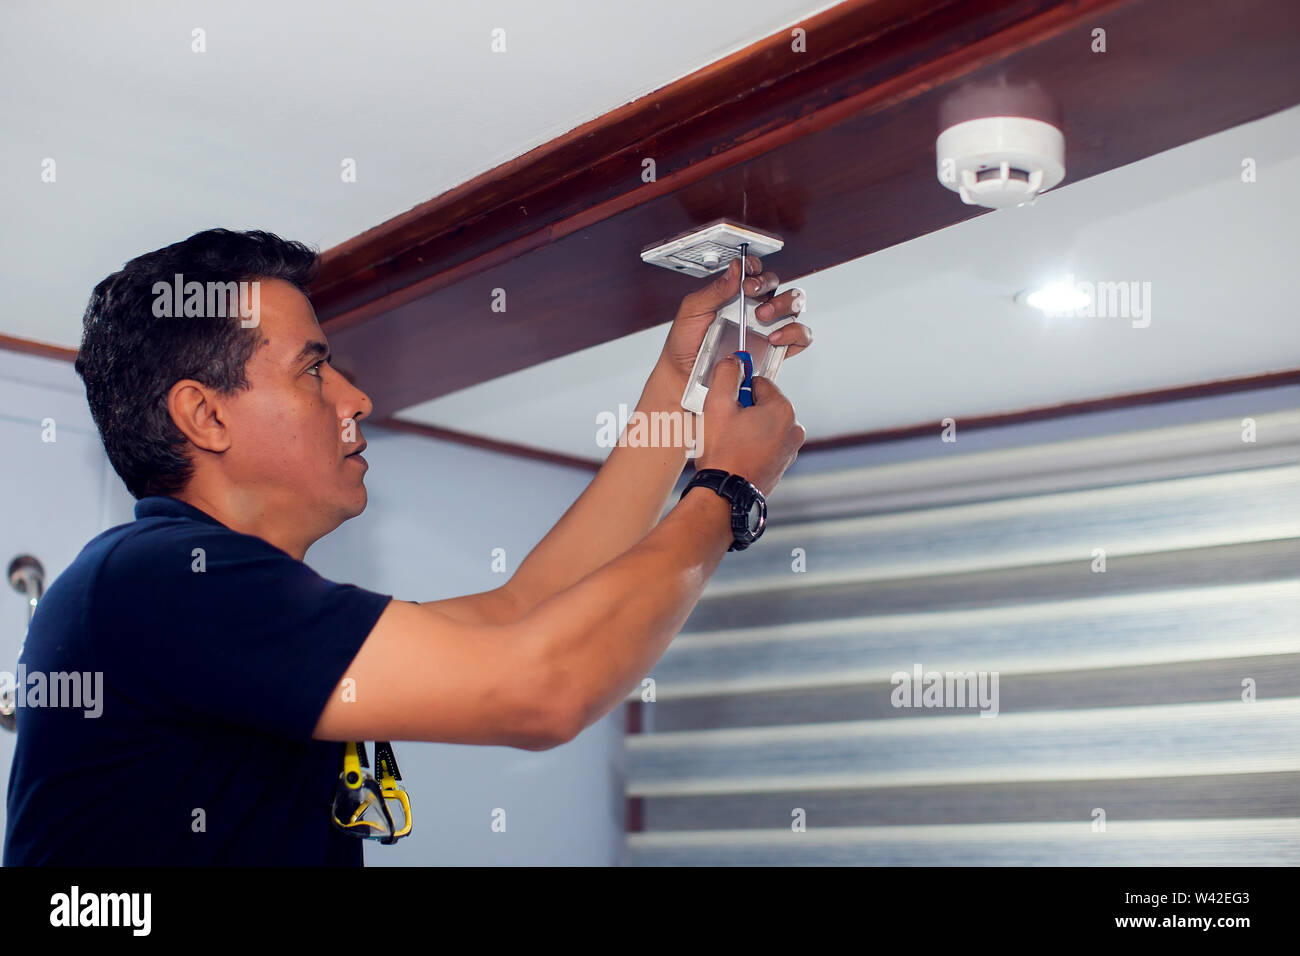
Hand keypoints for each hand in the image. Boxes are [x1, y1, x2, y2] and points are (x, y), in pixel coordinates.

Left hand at [658, 255, 811, 382]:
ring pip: (794, 307)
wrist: (685, 377)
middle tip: (751, 292)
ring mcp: (768, 329)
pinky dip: (794, 334)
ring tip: (763, 316)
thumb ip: (714, 291)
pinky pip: (799, 338)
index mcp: (736, 295)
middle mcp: (756, 309)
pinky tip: (775, 338)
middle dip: (767, 283)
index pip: (755, 271)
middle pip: (777, 285)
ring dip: (784, 305)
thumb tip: (734, 270)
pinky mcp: (777, 351)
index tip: (746, 273)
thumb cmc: (686, 344)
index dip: (755, 267)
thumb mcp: (692, 312)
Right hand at [694, 354, 804, 497]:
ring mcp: (791, 449)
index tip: (728, 405)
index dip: (739, 392)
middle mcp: (794, 428)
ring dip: (749, 429)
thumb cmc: (722, 452)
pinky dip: (754, 446)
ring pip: (766, 425)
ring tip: (731, 444)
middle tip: (726, 427)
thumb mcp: (717, 404)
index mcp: (783, 409)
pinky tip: (738, 455)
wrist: (725, 495)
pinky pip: (768, 445)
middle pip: (765, 405)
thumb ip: (726, 373)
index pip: (760, 383)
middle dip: (746, 411)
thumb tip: (733, 361)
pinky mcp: (784, 465)